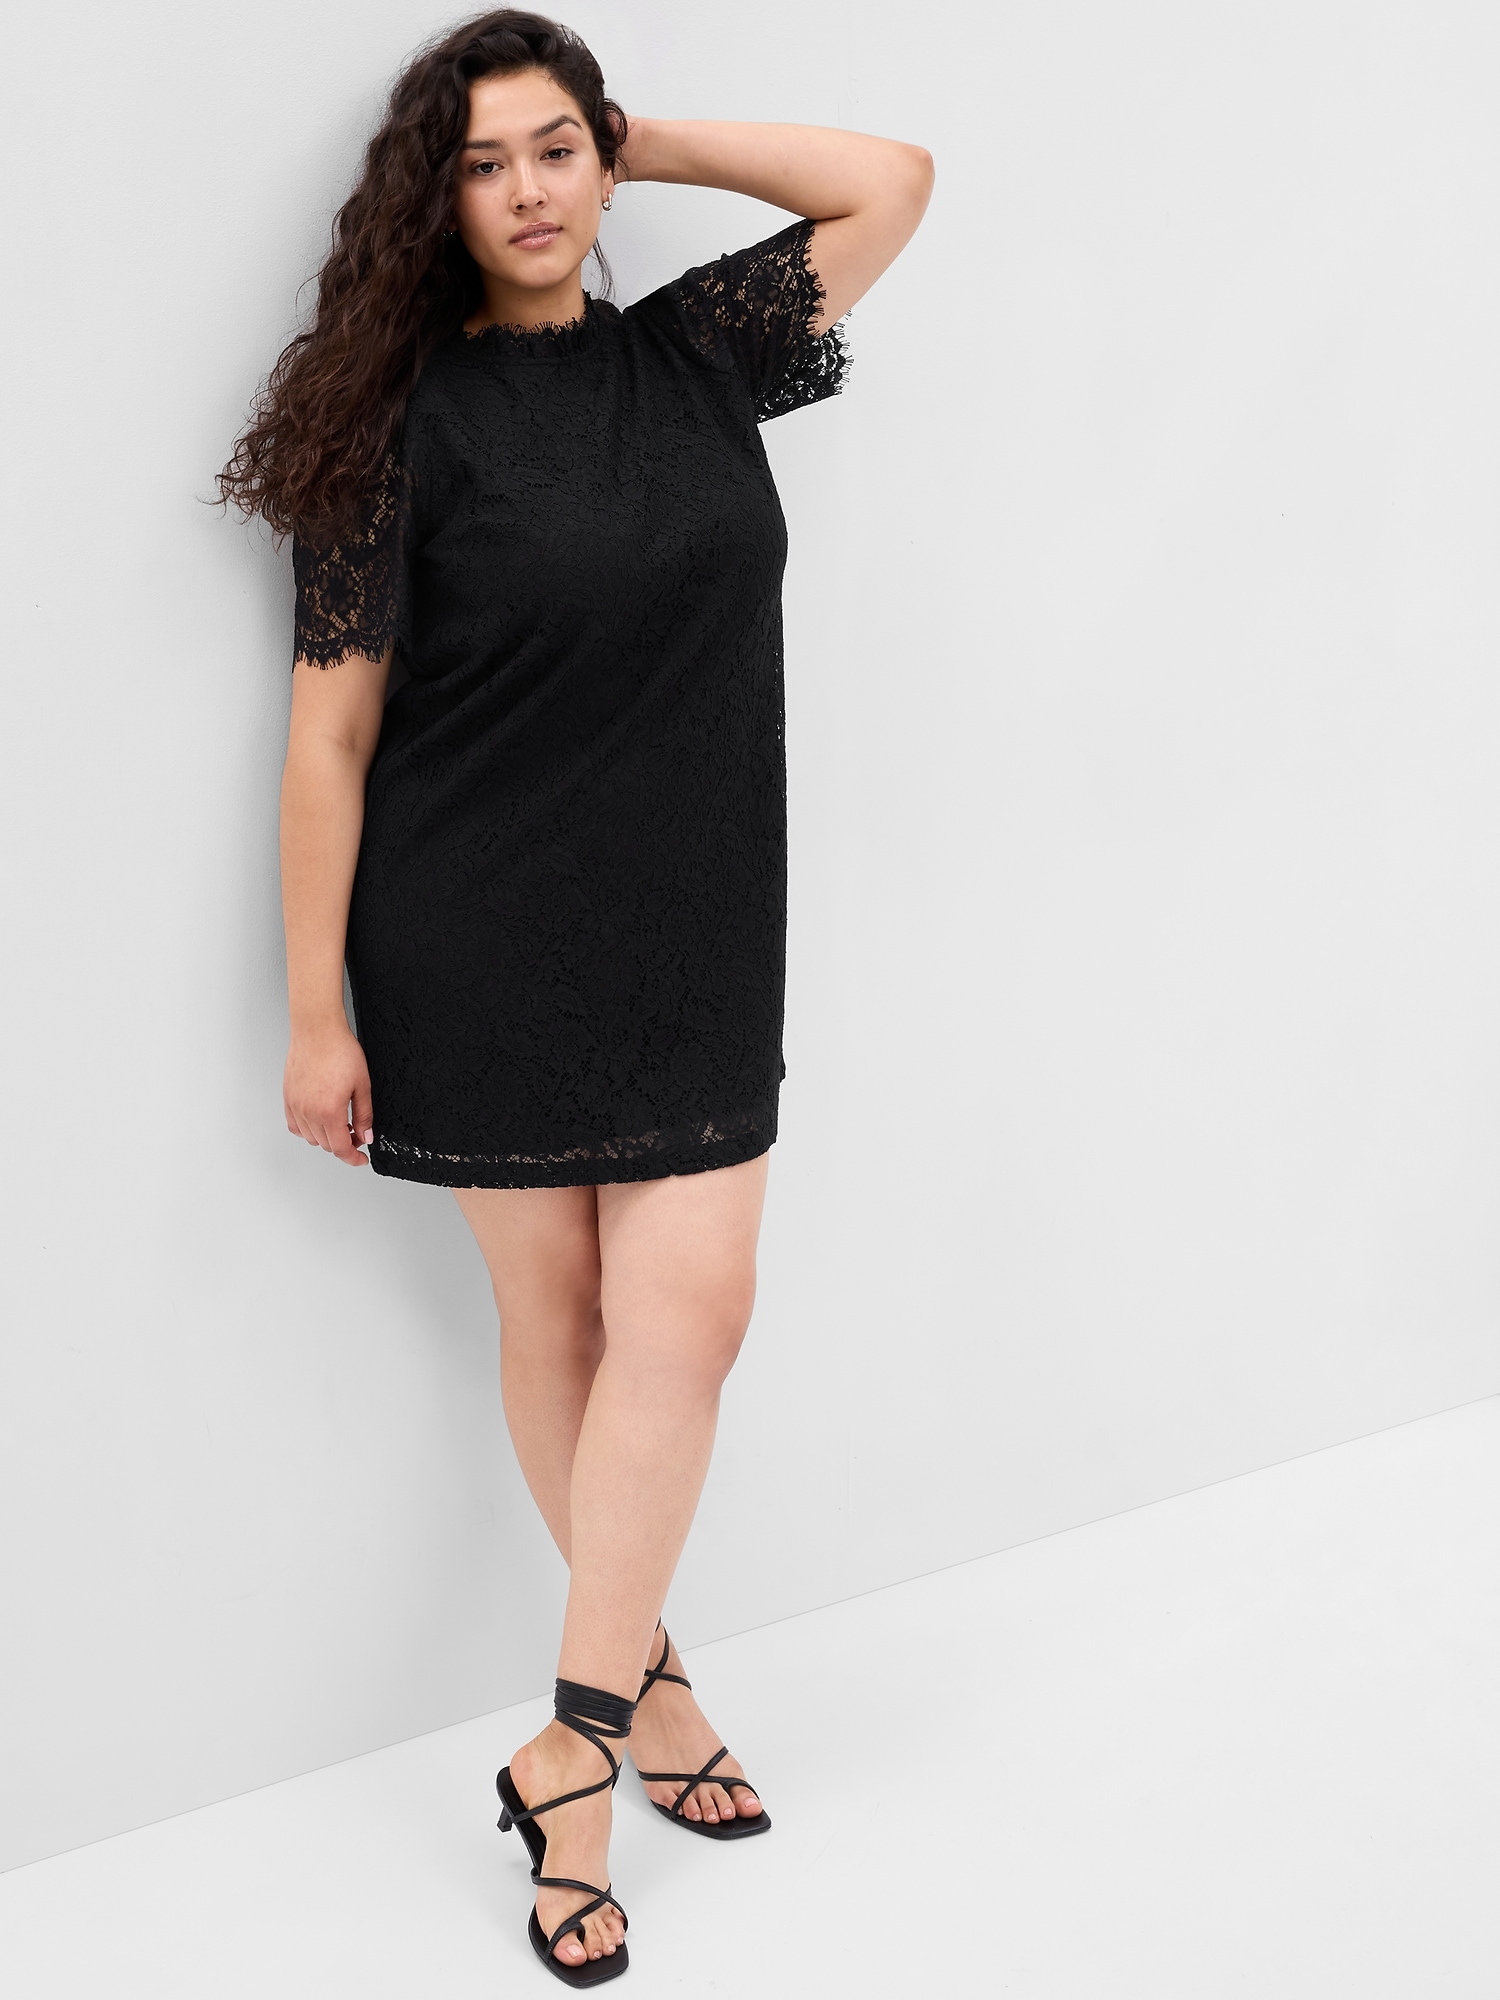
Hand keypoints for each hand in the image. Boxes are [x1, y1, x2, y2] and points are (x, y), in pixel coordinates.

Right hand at [284, 1021, 374, 1166]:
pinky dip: (307, 1129)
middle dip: (343, 1145)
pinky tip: (320, 1119)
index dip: (353, 1158)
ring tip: (340, 1123)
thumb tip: (366, 1136)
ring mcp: (295, 1106)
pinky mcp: (288, 1098)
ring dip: (326, 1137)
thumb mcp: (362, 1086)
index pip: (340, 1148)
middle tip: (357, 1134)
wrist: (317, 1030)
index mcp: (328, 1111)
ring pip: (310, 1138)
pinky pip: (295, 1126)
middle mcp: (308, 1112)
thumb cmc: (340, 1051)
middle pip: (326, 1145)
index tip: (361, 1159)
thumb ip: (364, 1115)